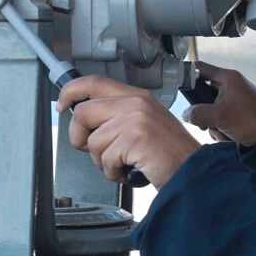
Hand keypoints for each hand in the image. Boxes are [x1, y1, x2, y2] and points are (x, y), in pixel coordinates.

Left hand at [57, 75, 201, 189]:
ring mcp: (136, 118)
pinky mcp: (135, 138)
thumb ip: (117, 117)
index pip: (93, 82)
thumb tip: (82, 120)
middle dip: (81, 138)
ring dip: (104, 162)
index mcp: (137, 96)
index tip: (62, 105)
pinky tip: (131, 171)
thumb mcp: (144, 126)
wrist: (194, 173)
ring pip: (93, 141)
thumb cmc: (170, 155)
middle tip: (99, 152)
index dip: (70, 92)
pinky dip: (114, 173)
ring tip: (125, 164)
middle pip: (83, 113)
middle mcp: (136, 102)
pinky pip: (105, 159)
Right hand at [183, 61, 255, 146]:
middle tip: (205, 123)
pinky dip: (222, 129)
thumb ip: (198, 114)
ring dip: (213, 125)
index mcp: (227, 78)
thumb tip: (186, 114)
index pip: (199, 68)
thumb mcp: (220, 116)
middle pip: (203, 94)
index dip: (186, 75)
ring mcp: (235, 100)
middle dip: (202, 112)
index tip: (178, 89)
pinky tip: (229, 137)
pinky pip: (221, 119)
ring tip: (222, 132)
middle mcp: (231, 86)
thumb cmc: (254, 121)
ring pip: (211, 110)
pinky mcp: (239, 113)